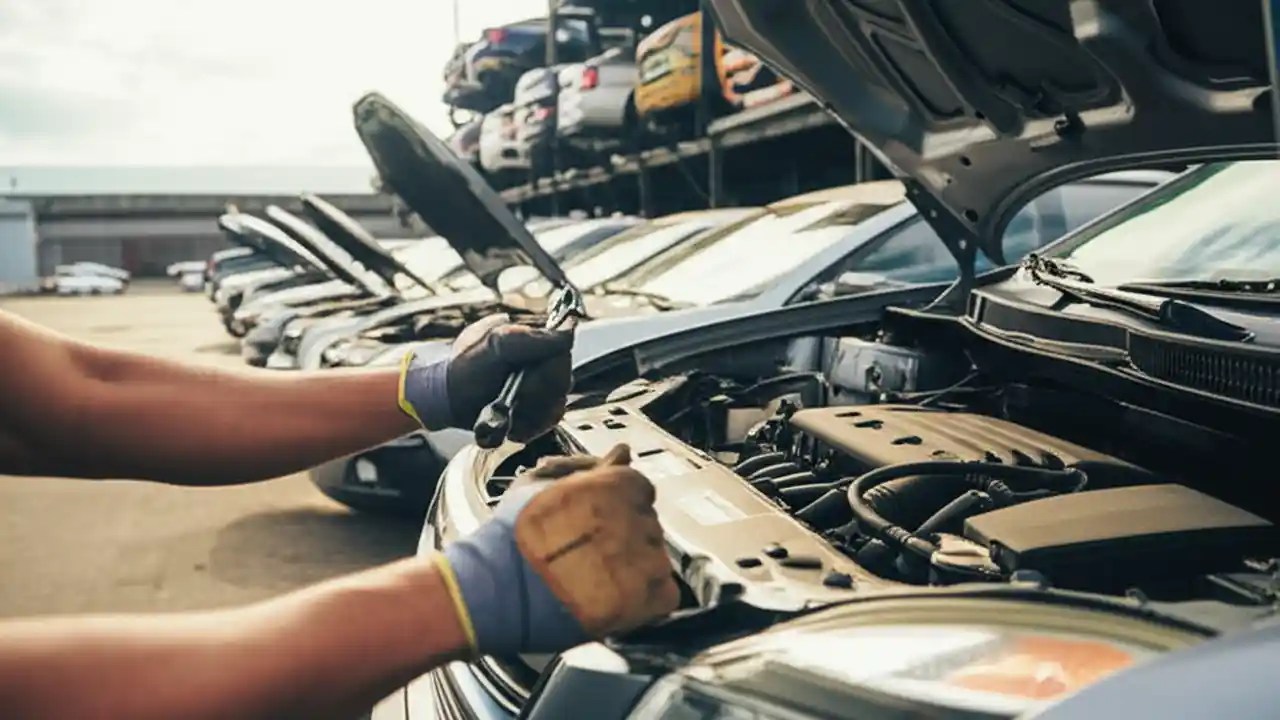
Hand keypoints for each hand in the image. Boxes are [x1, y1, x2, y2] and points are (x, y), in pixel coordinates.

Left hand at [398, 314, 572, 439]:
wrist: (445, 400)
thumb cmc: (464, 368)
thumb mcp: (493, 346)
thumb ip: (529, 339)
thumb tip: (567, 333)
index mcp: (534, 340)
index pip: (563, 355)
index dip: (549, 372)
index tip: (527, 380)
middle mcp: (540, 363)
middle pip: (561, 383)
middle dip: (536, 395)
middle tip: (512, 395)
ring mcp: (539, 389)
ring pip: (555, 406)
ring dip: (530, 414)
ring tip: (507, 411)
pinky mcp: (534, 412)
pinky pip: (546, 423)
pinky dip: (528, 428)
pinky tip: (510, 424)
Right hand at [436, 444, 678, 655]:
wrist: (494, 589)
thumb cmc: (511, 535)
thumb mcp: (541, 484)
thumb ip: (589, 465)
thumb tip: (622, 452)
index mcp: (615, 485)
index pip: (639, 488)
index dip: (617, 503)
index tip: (596, 520)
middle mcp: (636, 519)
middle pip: (647, 522)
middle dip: (624, 532)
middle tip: (589, 549)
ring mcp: (644, 560)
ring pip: (656, 556)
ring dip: (635, 563)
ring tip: (595, 575)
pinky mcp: (645, 600)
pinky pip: (664, 593)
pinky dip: (647, 597)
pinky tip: (614, 595)